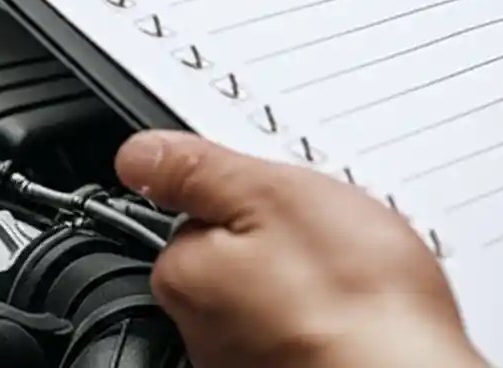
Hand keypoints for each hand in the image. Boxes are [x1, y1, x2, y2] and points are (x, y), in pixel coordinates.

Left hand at [115, 130, 485, 367]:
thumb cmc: (353, 300)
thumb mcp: (266, 194)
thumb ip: (195, 170)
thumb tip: (137, 156)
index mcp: (187, 275)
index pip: (198, 215)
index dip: (249, 196)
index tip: (284, 198)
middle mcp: (205, 330)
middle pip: (236, 258)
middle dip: (279, 241)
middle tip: (326, 235)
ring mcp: (249, 361)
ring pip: (275, 296)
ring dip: (308, 283)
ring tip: (356, 277)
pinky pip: (307, 331)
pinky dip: (332, 320)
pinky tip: (365, 315)